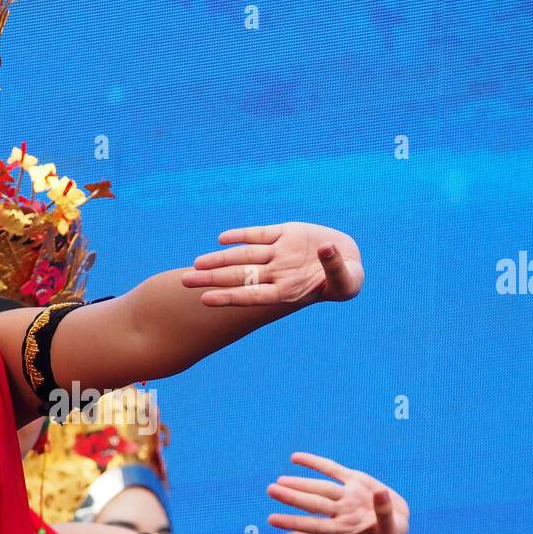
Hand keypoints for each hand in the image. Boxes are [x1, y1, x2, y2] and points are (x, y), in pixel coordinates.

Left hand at [181, 222, 363, 306]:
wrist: (348, 261)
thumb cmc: (347, 280)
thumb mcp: (346, 279)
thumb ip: (334, 267)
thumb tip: (326, 249)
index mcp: (287, 290)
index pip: (252, 295)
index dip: (228, 297)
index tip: (205, 299)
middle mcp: (277, 273)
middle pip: (238, 277)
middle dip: (211, 279)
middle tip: (184, 281)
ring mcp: (279, 254)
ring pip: (243, 256)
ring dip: (219, 259)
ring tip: (195, 264)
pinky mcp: (285, 233)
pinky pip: (258, 234)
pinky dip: (241, 235)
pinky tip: (220, 239)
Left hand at [265, 453, 407, 533]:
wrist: (397, 522)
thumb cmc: (391, 531)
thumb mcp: (391, 528)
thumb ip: (384, 512)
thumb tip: (380, 492)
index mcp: (345, 528)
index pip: (315, 526)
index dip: (293, 522)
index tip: (271, 519)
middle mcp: (342, 510)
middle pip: (313, 503)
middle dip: (292, 496)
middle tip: (270, 490)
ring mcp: (346, 495)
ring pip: (319, 488)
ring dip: (299, 483)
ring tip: (277, 481)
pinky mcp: (355, 480)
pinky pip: (331, 468)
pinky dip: (314, 462)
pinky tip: (295, 458)